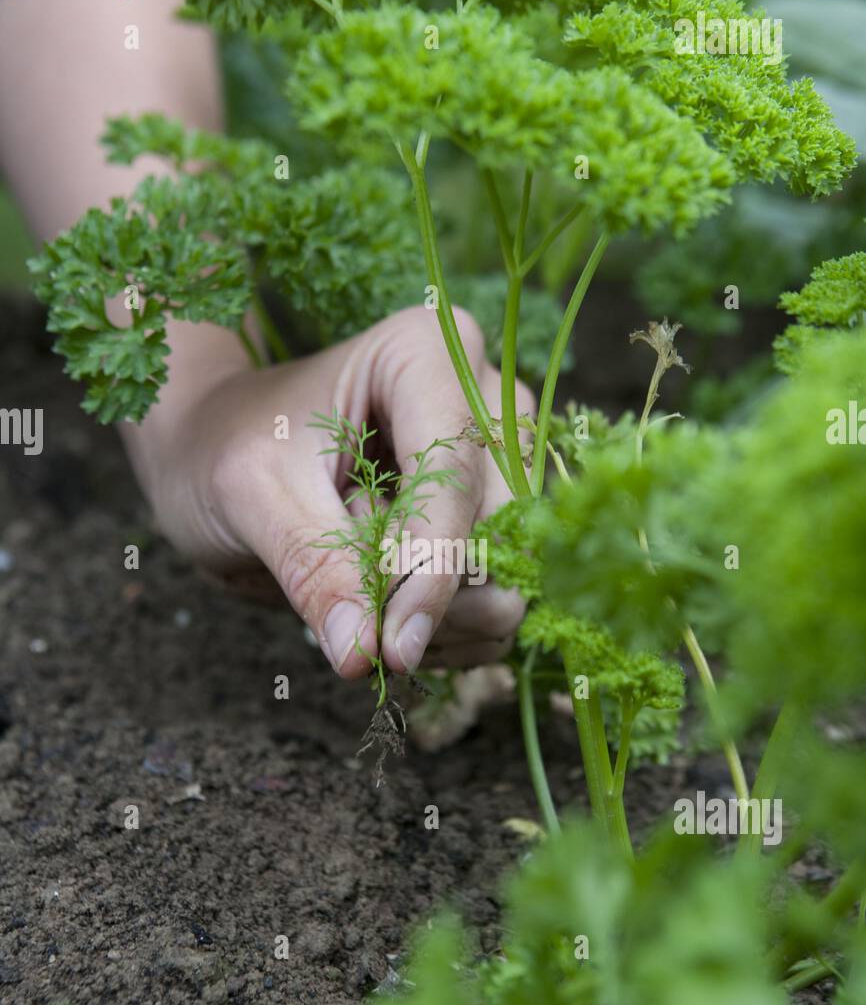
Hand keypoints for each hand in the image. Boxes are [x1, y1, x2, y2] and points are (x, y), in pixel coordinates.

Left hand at [127, 306, 534, 679]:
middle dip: (433, 594)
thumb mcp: (251, 496)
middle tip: (358, 623)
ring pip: (514, 573)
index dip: (431, 567)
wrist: (218, 454)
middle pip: (501, 527)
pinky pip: (501, 604)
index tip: (393, 647)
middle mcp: (485, 400)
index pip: (456, 473)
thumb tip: (363, 652)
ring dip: (441, 621)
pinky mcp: (495, 522)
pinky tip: (387, 626)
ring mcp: (498, 464)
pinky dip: (448, 635)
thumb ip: (311, 565)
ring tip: (361, 613)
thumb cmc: (225, 446)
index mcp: (429, 352)